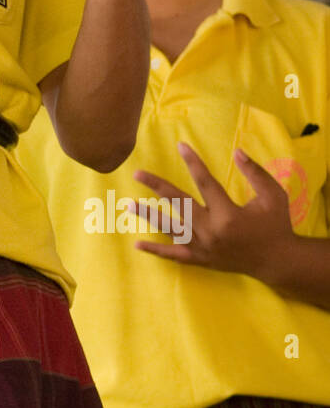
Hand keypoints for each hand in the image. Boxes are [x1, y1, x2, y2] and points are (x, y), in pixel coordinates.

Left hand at [131, 143, 297, 279]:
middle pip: (178, 204)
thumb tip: (237, 151)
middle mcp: (211, 231)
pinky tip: (137, 244)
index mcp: (228, 214)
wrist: (278, 261)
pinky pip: (174, 255)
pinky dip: (155, 251)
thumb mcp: (273, 195)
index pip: (205, 182)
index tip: (181, 146)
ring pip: (170, 229)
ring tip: (128, 204)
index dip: (193, 163)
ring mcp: (203, 247)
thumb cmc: (276, 225)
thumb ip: (255, 172)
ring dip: (148, 216)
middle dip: (157, 187)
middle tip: (137, 173)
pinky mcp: (201, 259)